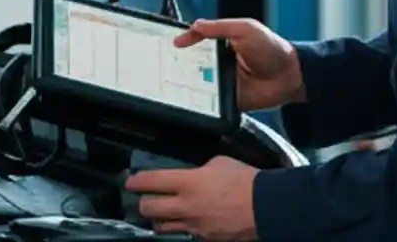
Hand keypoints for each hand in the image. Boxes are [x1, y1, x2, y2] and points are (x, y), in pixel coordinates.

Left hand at [126, 155, 259, 239]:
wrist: (265, 206)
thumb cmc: (245, 181)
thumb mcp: (218, 163)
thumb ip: (199, 169)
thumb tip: (192, 173)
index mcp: (188, 183)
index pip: (151, 182)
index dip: (136, 181)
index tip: (131, 181)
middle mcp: (186, 206)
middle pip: (149, 208)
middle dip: (143, 203)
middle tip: (144, 198)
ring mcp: (194, 225)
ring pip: (162, 227)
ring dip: (158, 219)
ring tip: (160, 213)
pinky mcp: (205, 238)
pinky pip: (185, 234)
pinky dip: (181, 229)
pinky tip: (185, 222)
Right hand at [175, 18, 303, 110]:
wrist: (290, 76)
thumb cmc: (272, 49)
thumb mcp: (245, 29)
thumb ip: (219, 27)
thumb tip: (194, 25)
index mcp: (223, 43)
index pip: (197, 42)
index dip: (185, 43)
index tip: (173, 45)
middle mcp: (220, 63)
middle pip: (193, 65)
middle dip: (181, 66)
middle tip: (169, 65)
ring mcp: (223, 82)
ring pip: (199, 84)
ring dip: (190, 84)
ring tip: (178, 82)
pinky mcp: (228, 100)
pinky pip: (211, 101)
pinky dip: (203, 100)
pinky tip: (195, 97)